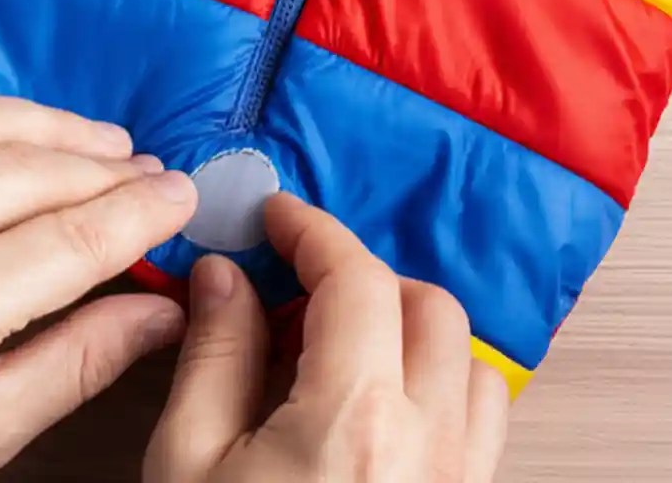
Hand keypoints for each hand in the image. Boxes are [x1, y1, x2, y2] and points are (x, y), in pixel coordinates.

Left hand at [0, 84, 195, 481]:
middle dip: (109, 167)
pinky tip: (4, 118)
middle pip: (34, 171)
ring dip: (49, 122)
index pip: (75, 239)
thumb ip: (73, 368)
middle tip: (151, 173)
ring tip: (97, 139)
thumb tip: (158, 314)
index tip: (181, 198)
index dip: (142, 213)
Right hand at [144, 194, 508, 482]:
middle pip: (426, 305)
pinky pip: (482, 417)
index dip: (313, 230)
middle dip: (360, 276)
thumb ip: (213, 355)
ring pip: (470, 358)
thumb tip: (226, 274)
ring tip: (341, 345)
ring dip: (411, 326)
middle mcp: (431, 441)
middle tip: (293, 291)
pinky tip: (379, 402)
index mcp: (353, 417)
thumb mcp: (189, 462)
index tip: (276, 216)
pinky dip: (441, 380)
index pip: (355, 280)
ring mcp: (463, 479)